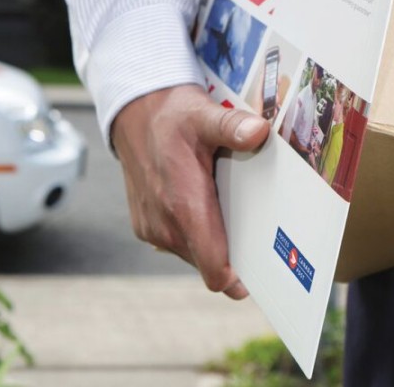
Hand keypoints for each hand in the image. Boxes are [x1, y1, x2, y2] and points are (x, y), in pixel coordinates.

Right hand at [111, 84, 269, 298]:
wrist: (133, 114)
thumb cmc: (172, 116)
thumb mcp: (204, 114)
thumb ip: (232, 126)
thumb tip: (259, 131)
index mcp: (183, 205)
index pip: (215, 268)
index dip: (239, 279)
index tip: (261, 270)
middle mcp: (164, 225)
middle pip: (211, 264)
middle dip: (232, 253)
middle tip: (255, 227)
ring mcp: (152, 228)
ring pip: (195, 255)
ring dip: (212, 241)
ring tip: (226, 209)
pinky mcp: (145, 226)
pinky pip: (180, 244)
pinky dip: (194, 233)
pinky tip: (203, 204)